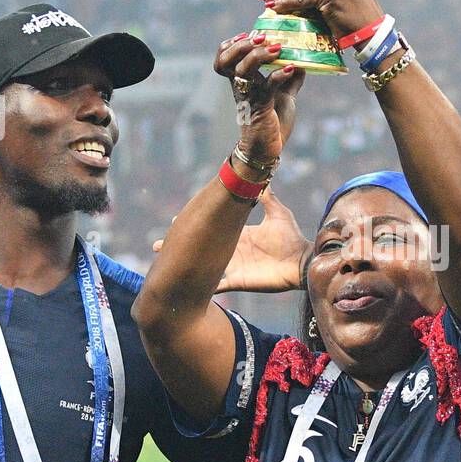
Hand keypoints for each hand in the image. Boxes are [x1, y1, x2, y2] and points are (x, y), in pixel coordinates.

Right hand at [155, 187, 310, 291]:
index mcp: (241, 234)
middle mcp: (234, 250)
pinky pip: (216, 285)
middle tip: (158, 244)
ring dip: (185, 263)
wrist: (301, 262)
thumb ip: (267, 197)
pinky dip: (202, 285)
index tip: (175, 220)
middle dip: (182, 245)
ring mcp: (234, 267)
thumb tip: (261, 176)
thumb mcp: (277, 213)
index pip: (213, 228)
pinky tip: (183, 285)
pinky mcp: (238, 281)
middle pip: (203, 247)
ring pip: (204, 265)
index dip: (196, 224)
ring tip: (164, 262)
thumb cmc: (291, 239)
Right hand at [214, 33, 303, 167]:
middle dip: (243, 45)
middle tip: (263, 39)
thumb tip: (302, 63)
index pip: (223, 57)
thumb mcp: (282, 97)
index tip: (249, 36)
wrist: (267, 150)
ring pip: (243, 69)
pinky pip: (266, 87)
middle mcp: (241, 86)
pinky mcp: (261, 107)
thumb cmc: (271, 123)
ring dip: (259, 55)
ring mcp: (249, 96)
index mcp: (241, 81)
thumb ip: (290, 80)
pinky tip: (292, 69)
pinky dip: (279, 75)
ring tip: (277, 49)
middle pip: (227, 59)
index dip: (231, 44)